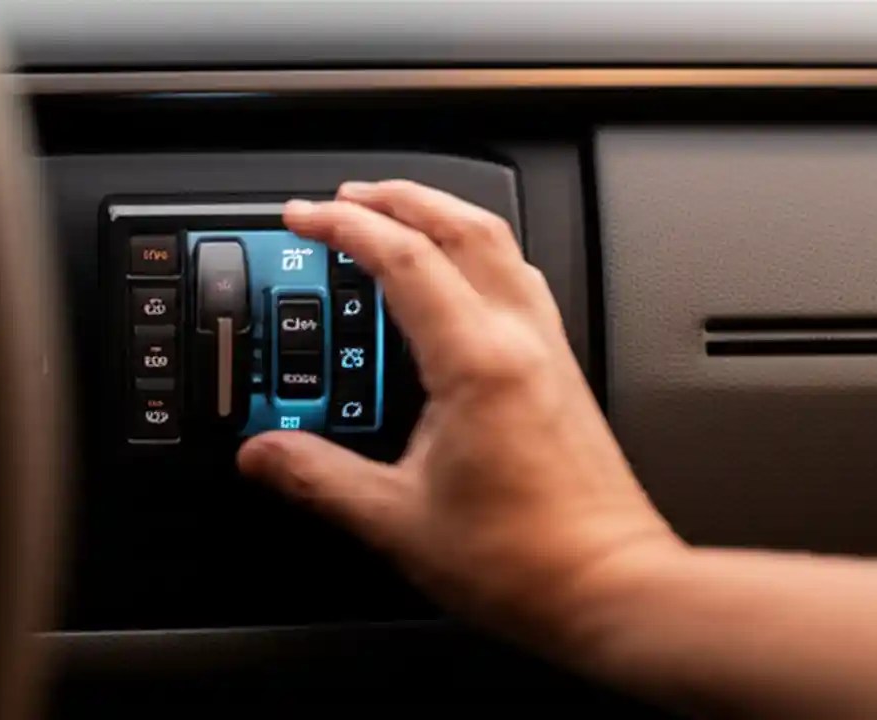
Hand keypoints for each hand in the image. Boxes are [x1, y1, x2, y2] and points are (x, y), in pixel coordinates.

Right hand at [238, 180, 683, 654]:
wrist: (613, 590)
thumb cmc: (528, 561)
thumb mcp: (396, 520)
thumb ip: (318, 477)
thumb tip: (263, 452)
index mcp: (477, 361)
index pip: (404, 257)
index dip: (344, 226)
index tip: (303, 218)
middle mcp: (520, 341)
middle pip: (462, 225)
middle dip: (397, 197)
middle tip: (344, 198)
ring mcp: (548, 352)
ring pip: (498, 245)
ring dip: (440, 218)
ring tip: (395, 220)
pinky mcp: (561, 373)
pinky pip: (515, 282)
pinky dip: (472, 257)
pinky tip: (452, 284)